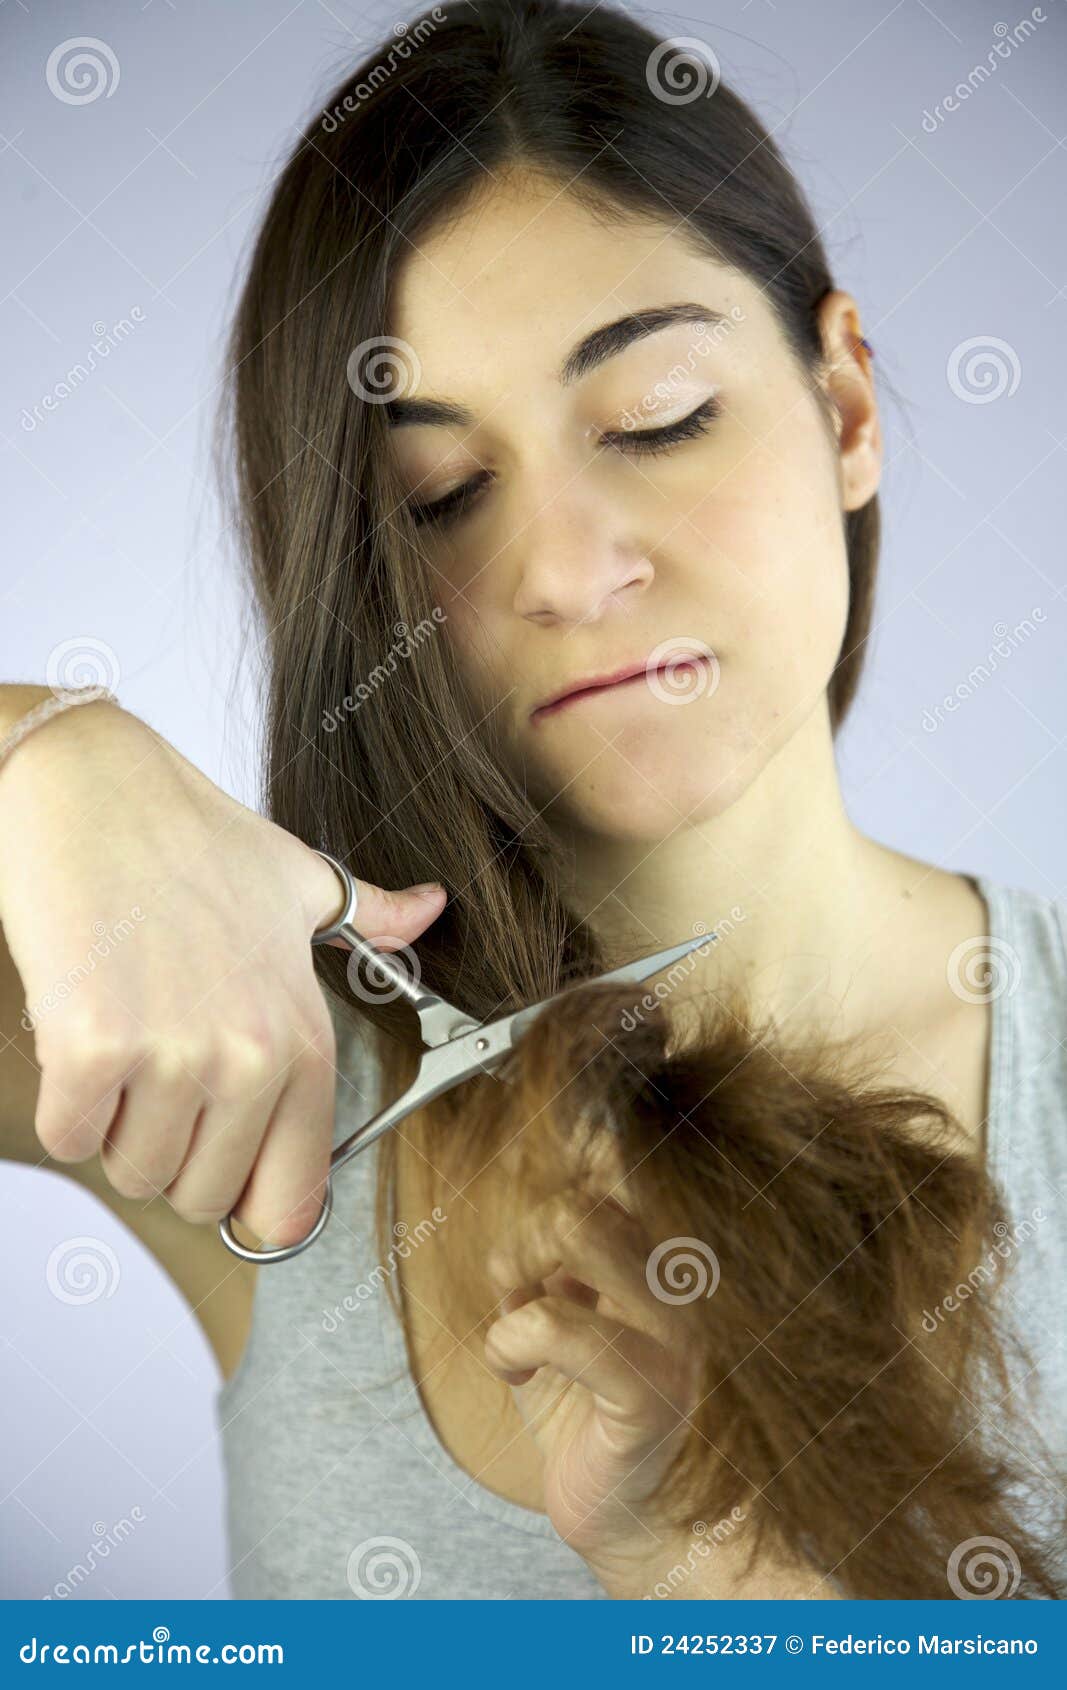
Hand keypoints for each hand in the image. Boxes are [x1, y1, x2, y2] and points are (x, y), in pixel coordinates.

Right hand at [0, 698, 447, 1245]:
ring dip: (120, 1126)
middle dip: (173, 1153)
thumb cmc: (190, 835)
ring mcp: (174, 1055)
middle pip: (204, 1197)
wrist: (94, 788)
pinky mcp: (94, 1049)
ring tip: (126, 1042)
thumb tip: (430, 909)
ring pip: (135, 1173)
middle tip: (161, 1077)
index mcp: (305, 1036)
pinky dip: (68, 1105)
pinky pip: (75, 1138)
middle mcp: (251, 1057)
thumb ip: (370, 917)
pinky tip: (80, 1038)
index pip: (293, 1197)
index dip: (253, 1200)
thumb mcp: (300, 878)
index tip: (228, 1175)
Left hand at [482, 1149, 704, 1581]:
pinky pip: (554, 1322)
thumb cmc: (592, 1410)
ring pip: (571, 1222)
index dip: (571, 1154)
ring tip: (517, 1329)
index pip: (626, 1154)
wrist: (631, 1517)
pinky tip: (517, 1373)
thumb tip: (528, 1173)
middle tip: (520, 1292)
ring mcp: (679, 1329)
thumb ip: (561, 1245)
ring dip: (514, 1274)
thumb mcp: (573, 1306)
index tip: (541, 1210)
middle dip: (525, 1237)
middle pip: (583, 1182)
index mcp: (670, 1252)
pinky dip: (508, 1342)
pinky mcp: (651, 1387)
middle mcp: (687, 1277)